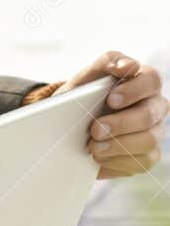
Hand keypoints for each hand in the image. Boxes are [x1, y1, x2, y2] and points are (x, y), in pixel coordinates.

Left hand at [58, 50, 166, 179]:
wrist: (71, 123)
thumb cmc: (85, 94)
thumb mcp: (89, 76)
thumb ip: (106, 63)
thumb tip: (123, 66)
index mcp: (145, 82)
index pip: (152, 80)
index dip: (134, 90)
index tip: (111, 99)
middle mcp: (155, 106)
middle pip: (150, 114)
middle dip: (121, 123)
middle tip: (94, 129)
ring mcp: (155, 132)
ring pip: (148, 140)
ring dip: (118, 145)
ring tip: (93, 147)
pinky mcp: (147, 155)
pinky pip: (141, 162)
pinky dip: (117, 162)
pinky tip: (99, 158)